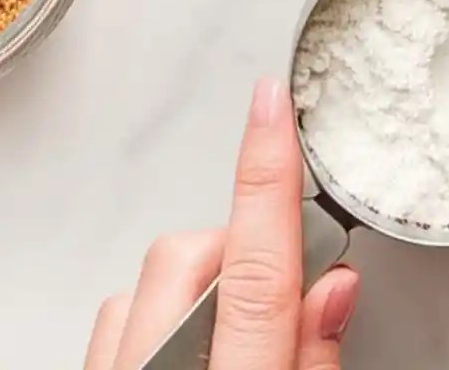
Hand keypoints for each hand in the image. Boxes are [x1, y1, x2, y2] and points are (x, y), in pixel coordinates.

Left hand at [83, 79, 359, 369]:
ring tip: (233, 340)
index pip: (257, 266)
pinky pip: (116, 315)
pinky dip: (157, 314)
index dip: (268, 177)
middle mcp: (160, 368)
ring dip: (197, 287)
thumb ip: (315, 358)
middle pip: (190, 254)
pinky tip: (191, 352)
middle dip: (237, 250)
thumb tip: (332, 285)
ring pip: (150, 279)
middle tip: (281, 295)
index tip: (271, 106)